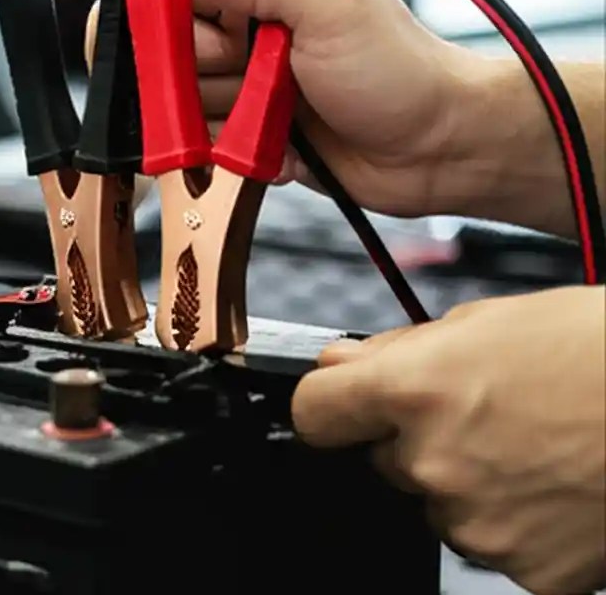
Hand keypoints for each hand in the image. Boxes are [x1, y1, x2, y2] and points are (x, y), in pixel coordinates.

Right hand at [86, 0, 519, 220]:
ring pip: (189, 99)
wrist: (440, 150)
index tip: (167, 30)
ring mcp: (253, 80)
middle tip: (249, 70)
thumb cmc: (402, 71)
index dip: (166, 3)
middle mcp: (255, 26)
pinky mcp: (255, 129)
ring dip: (227, 114)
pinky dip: (238, 150)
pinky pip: (212, 142)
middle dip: (201, 68)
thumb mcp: (332, 6)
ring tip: (278, 112)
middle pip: (174, 44)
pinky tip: (279, 144)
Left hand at [293, 287, 605, 594]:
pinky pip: (494, 546)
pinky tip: (558, 488)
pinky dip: (518, 524)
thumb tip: (340, 362)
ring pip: (439, 505)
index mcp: (416, 390)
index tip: (347, 405)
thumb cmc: (603, 352)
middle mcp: (435, 461)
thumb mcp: (491, 322)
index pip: (314, 412)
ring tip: (538, 448)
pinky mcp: (528, 570)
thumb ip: (401, 349)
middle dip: (419, 438)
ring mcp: (479, 522)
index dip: (332, 405)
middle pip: (384, 460)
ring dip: (469, 483)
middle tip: (492, 415)